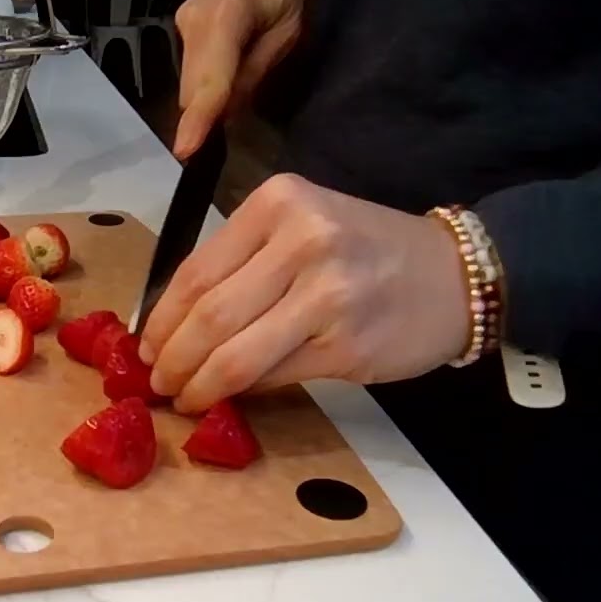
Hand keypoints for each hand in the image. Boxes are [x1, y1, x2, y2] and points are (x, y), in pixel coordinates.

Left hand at [138, 174, 470, 414]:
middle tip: (157, 382)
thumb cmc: (367, 250)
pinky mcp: (347, 346)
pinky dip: (243, 391)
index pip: (197, 270)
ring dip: (199, 385)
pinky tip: (228, 397)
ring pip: (235, 354)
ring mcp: (327, 295)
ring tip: (183, 398)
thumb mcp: (304, 227)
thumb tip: (175, 324)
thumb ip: (244, 262)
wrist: (455, 275)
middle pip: (209, 315)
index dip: (161, 317)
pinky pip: (275, 375)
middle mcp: (303, 241)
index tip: (144, 345)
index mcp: (280, 203)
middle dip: (173, 358)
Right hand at [173, 0, 316, 159]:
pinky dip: (205, 82)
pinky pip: (190, 68)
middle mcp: (193, 22)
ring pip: (188, 81)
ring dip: (207, 98)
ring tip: (233, 100)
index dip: (199, 119)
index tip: (186, 152)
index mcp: (226, 18)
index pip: (210, 80)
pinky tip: (225, 77)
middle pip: (192, 88)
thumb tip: (229, 114)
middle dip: (206, 115)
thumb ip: (256, 73)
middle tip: (224, 137)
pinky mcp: (183, 23)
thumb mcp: (287, 31)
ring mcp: (183, 22)